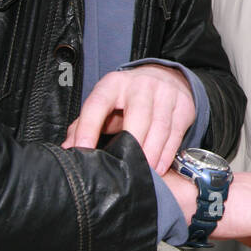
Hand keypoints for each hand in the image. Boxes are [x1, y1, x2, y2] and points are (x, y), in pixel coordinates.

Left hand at [63, 65, 195, 173]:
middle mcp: (140, 85)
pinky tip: (159, 167)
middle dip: (132, 143)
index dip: (88, 128)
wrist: (163, 78)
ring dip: (151, 153)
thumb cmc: (126, 98)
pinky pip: (176, 133)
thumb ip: (83, 124)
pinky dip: (167, 154)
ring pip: (160, 127)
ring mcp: (165, 93)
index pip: (97, 104)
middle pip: (138, 115)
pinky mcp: (184, 105)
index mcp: (113, 84)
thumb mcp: (104, 104)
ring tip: (144, 172)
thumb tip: (66, 148)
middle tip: (125, 168)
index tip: (82, 151)